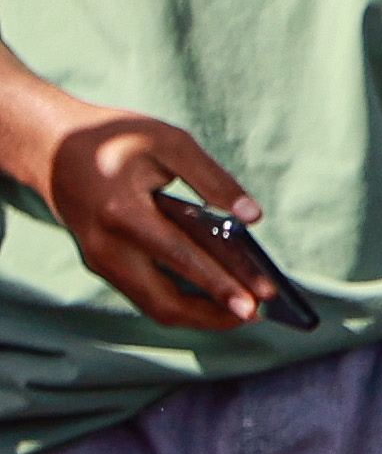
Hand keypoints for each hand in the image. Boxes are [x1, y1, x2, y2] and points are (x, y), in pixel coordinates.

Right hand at [18, 100, 271, 328]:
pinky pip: (143, 293)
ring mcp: (100, 261)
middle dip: (213, 315)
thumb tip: (253, 217)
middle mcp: (106, 249)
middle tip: (257, 313)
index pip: (181, 260)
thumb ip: (213, 180)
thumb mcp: (170, 143)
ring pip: (152, 305)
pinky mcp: (101, 264)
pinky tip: (211, 296)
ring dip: (197, 314)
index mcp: (123, 214)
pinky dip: (178, 301)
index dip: (222, 284)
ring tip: (239, 310)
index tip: (258, 301)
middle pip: (164, 302)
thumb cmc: (116, 139)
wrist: (52, 148)